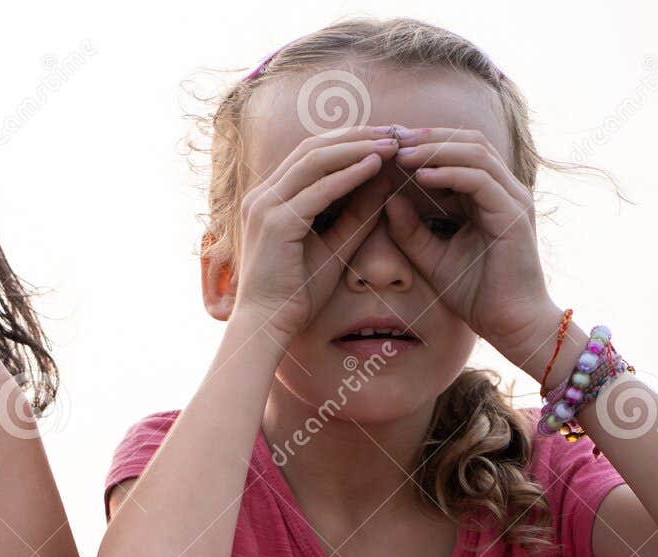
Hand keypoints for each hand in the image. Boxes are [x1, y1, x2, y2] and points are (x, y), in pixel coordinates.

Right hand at [229, 126, 402, 341]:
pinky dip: (349, 174)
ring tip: (391, 142)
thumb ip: (356, 216)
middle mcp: (262, 196)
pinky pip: (319, 189)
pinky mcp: (277, 223)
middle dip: (356, 135)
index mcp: (270, 199)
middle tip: (395, 130)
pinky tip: (376, 166)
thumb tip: (386, 185)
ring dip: (356, 147)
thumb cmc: (295, 294)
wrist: (268, 325)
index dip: (349, 141)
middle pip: (312, 147)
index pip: (311, 154)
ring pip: (315, 159)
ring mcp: (266, 206)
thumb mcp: (334, 247)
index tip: (385, 139)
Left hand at [384, 127, 557, 365]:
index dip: (421, 145)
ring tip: (398, 152)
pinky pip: (480, 180)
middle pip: (468, 141)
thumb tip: (385, 200)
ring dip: (434, 149)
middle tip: (388, 138)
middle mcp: (503, 190)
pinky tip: (419, 176)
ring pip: (475, 153)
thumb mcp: (431, 257)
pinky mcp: (513, 213)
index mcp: (486, 196)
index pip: (457, 153)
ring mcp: (512, 198)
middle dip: (426, 137)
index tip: (384, 147)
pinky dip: (449, 173)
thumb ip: (410, 229)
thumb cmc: (475, 294)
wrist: (510, 323)